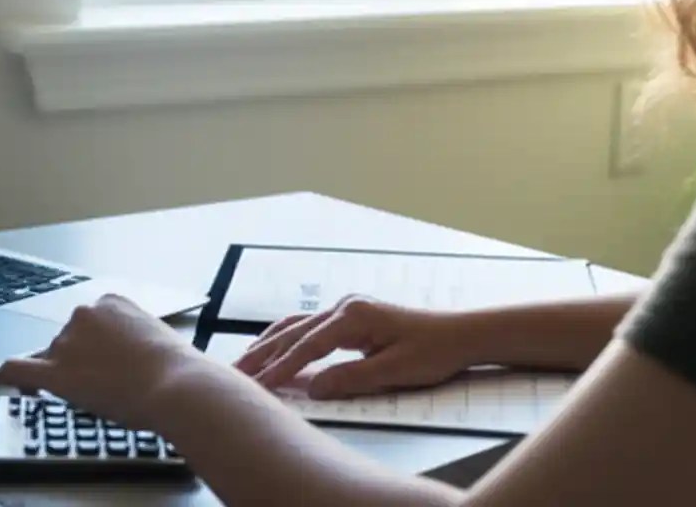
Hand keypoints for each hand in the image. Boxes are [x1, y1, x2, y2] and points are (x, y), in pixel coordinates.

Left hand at [0, 294, 212, 428]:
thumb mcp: (158, 335)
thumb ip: (133, 337)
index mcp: (111, 302)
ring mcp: (67, 342)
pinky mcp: (56, 372)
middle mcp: (84, 314)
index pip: (89, 323)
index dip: (94, 345)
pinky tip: (22, 387)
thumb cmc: (177, 368)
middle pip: (67, 339)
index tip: (106, 361)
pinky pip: (17, 370)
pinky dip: (14, 378)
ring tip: (92, 395)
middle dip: (79, 360)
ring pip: (49, 357)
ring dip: (63, 373)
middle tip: (104, 384)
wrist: (176, 387)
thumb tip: (128, 356)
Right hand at [234, 296, 472, 398]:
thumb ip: (351, 378)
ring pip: (296, 325)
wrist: (460, 334)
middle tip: (235, 374)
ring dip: (268, 344)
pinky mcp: (349, 317)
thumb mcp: (394, 370)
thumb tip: (312, 388)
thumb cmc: (433, 351)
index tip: (258, 385)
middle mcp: (344, 307)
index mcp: (354, 316)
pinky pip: (307, 326)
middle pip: (293, 332)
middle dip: (263, 354)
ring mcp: (345, 309)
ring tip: (243, 363)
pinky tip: (270, 347)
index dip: (281, 367)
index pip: (308, 346)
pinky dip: (285, 337)